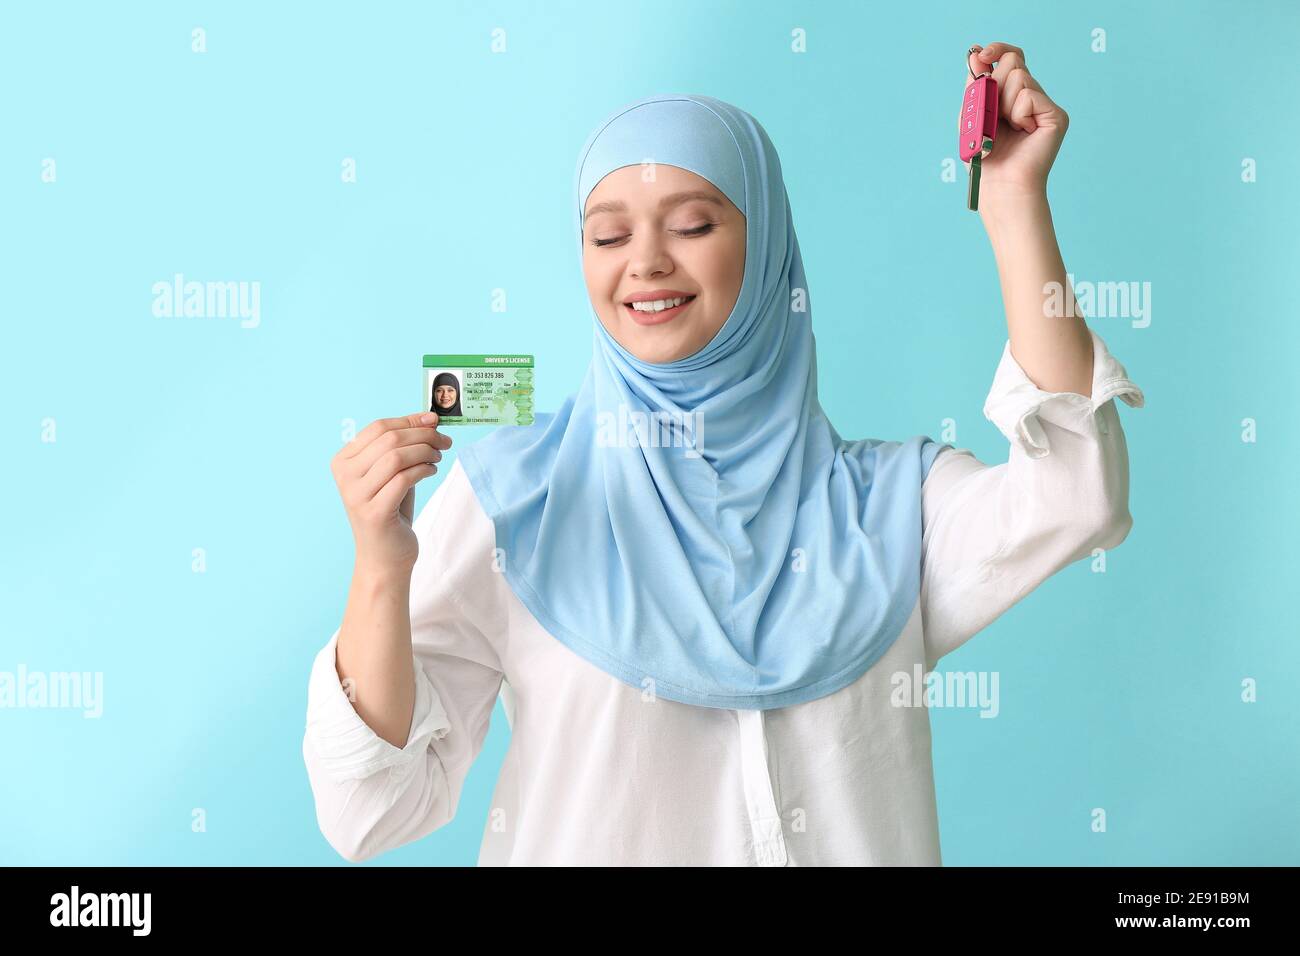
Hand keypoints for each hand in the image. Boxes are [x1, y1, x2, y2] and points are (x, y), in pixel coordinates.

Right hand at [330, 411, 452, 572]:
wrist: (385, 556)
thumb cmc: (391, 510)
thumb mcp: (393, 472)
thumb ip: (404, 447)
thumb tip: (429, 418)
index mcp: (343, 461)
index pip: (378, 427)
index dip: (410, 420)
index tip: (434, 420)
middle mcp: (344, 476)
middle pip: (389, 439)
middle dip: (423, 435)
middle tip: (444, 441)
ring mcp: (356, 495)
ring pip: (396, 457)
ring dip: (425, 452)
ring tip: (438, 457)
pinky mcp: (373, 512)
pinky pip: (403, 478)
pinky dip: (423, 470)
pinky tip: (431, 471)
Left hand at [963, 42, 1068, 214]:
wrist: (1000, 186)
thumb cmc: (985, 158)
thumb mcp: (971, 117)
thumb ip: (976, 86)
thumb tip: (978, 56)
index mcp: (1011, 96)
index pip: (1010, 57)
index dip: (997, 50)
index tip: (981, 55)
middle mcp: (1031, 96)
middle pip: (1013, 61)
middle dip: (994, 83)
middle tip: (992, 112)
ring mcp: (1044, 105)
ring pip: (1019, 75)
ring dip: (1002, 103)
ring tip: (1006, 128)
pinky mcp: (1056, 115)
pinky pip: (1028, 95)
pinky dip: (1016, 113)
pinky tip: (1022, 132)